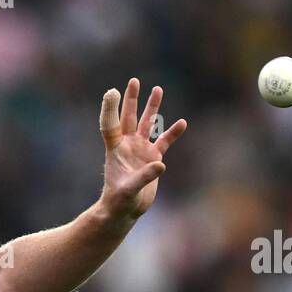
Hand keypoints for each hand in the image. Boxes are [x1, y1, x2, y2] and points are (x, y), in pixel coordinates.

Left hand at [98, 77, 186, 220]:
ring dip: (152, 108)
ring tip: (157, 89)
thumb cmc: (119, 201)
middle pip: (127, 117)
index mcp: (114, 150)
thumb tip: (161, 165)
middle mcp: (127, 145)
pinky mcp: (152, 158)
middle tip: (134, 81)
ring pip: (146, 124)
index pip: (110, 125)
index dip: (110, 109)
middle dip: (131, 99)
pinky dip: (172, 133)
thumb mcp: (129, 191)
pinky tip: (182, 122)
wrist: (125, 210)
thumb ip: (144, 177)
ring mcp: (140, 150)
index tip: (112, 91)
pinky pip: (164, 141)